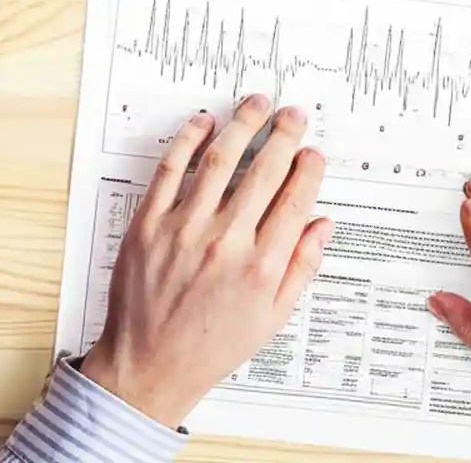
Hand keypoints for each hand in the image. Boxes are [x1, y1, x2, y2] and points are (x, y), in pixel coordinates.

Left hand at [82, 94, 330, 427]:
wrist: (149, 365)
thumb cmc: (211, 345)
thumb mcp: (272, 317)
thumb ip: (301, 267)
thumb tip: (322, 225)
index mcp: (262, 266)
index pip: (296, 198)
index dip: (309, 167)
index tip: (313, 153)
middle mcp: (226, 242)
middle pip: (265, 170)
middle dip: (284, 135)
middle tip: (292, 115)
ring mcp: (184, 229)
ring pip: (221, 160)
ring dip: (243, 124)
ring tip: (256, 104)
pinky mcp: (148, 225)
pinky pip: (170, 170)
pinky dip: (188, 141)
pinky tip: (204, 123)